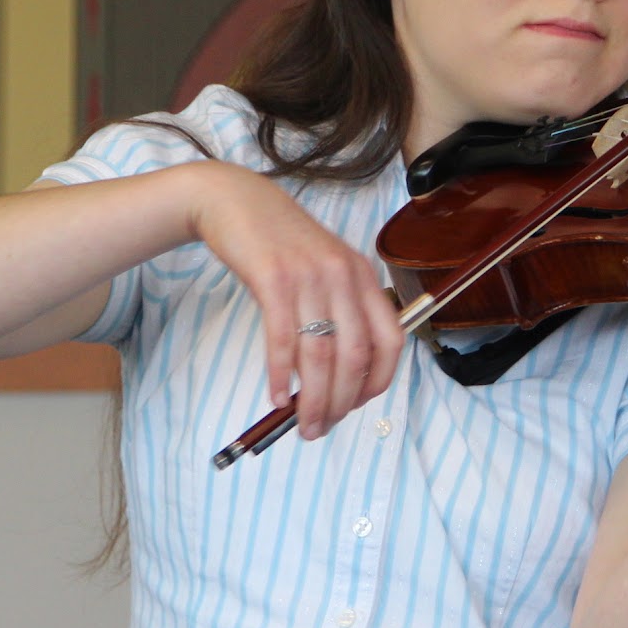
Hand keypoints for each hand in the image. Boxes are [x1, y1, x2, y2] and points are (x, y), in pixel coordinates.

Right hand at [190, 164, 404, 438]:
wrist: (236, 200)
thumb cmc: (280, 242)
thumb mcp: (324, 266)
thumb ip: (337, 308)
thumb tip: (337, 375)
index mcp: (363, 275)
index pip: (391, 339)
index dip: (379, 380)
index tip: (358, 404)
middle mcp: (343, 276)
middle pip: (356, 356)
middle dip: (343, 402)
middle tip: (323, 427)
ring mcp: (310, 277)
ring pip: (321, 355)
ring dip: (314, 399)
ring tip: (303, 425)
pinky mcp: (274, 279)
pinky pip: (283, 340)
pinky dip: (282, 376)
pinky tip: (277, 397)